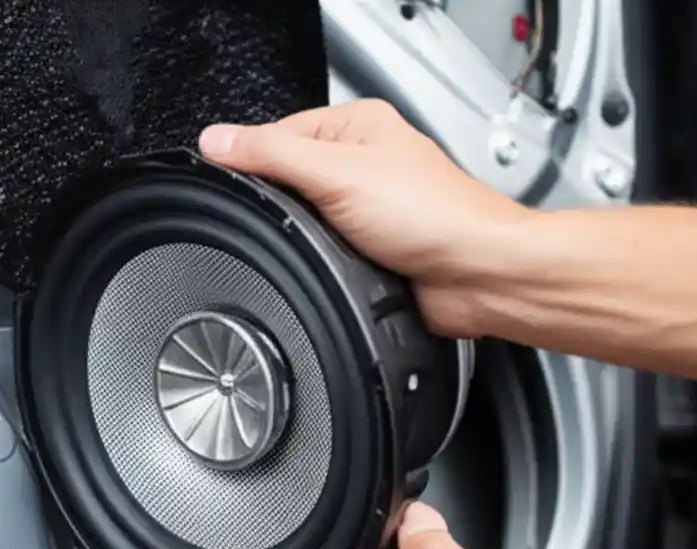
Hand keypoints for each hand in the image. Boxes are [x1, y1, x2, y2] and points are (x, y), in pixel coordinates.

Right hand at [199, 100, 529, 338]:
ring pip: (307, 221)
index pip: (277, 133)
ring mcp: (368, 204)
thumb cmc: (435, 217)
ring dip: (308, 240)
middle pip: (289, 179)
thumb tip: (217, 140)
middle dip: (285, 207)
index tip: (239, 184)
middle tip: (299, 221)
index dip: (255, 161)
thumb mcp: (337, 174)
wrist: (479, 276)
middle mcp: (365, 160)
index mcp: (358, 125)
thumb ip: (271, 155)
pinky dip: (324, 263)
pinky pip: (326, 252)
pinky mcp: (372, 245)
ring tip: (329, 245)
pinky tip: (338, 266)